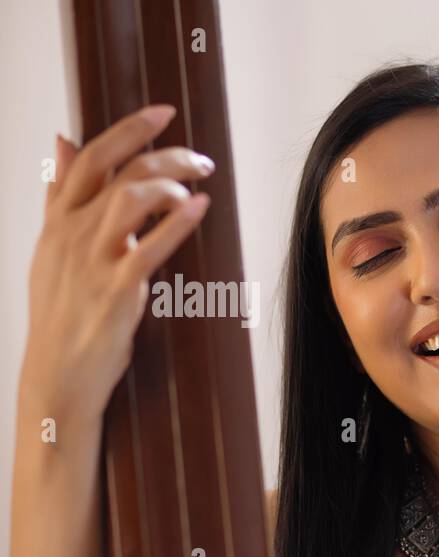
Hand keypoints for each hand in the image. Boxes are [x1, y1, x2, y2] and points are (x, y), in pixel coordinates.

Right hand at [22, 104, 212, 423]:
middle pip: (116, 170)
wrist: (56, 373)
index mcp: (58, 221)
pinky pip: (149, 247)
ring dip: (171, 183)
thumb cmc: (60, 312)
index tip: (162, 112)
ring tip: (199, 185)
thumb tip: (61, 143)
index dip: (128, 129)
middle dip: (163, 152)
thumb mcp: (49, 248)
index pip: (90, 157)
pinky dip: (178, 223)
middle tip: (200, 157)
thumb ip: (58, 196)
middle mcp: (71, 233)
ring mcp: (93, 261)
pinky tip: (200, 207)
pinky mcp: (117, 290)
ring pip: (130, 198)